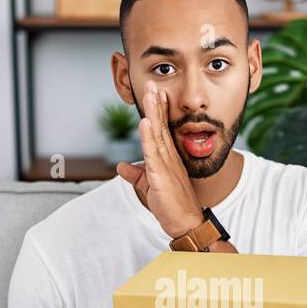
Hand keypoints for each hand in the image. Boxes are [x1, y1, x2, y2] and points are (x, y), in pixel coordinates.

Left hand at [115, 80, 203, 238]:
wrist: (185, 223)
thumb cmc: (172, 206)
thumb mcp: (149, 187)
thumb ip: (135, 175)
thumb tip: (121, 166)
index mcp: (168, 159)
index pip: (162, 130)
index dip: (159, 111)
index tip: (156, 94)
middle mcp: (169, 158)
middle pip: (161, 126)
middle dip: (157, 104)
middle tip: (154, 84)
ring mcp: (166, 165)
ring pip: (158, 134)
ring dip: (154, 113)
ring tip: (151, 94)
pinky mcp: (161, 175)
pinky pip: (153, 152)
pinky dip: (149, 136)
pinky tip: (146, 121)